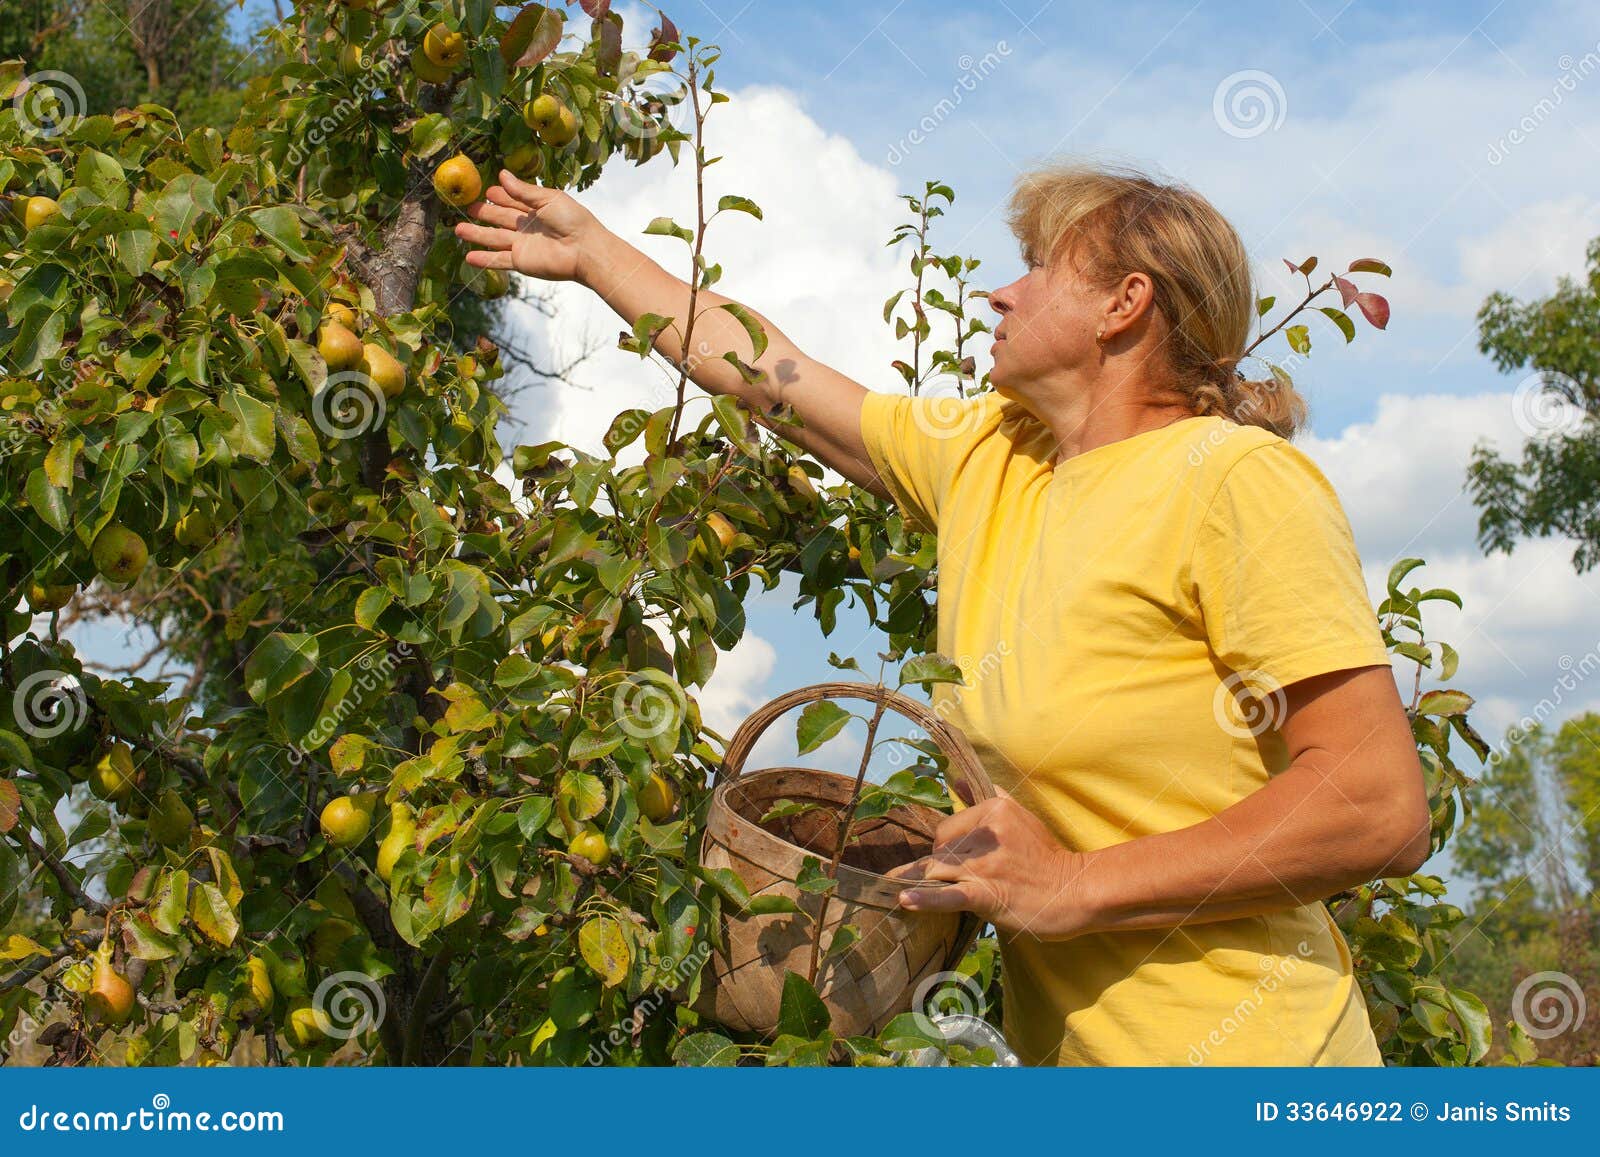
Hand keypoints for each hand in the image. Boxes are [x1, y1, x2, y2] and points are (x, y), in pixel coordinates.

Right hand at [453, 170, 605, 283]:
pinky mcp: (522, 262)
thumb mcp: (548, 198)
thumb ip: (523, 190)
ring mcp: (523, 245)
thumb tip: (502, 175)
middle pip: (500, 218)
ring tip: (457, 230)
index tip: (485, 190)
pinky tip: (468, 257)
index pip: (512, 200)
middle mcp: (527, 227)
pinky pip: (499, 260)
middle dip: (484, 213)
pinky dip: (484, 259)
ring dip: (476, 235)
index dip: (499, 195)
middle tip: (467, 208)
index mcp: (536, 209)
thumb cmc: (573, 220)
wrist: (584, 249)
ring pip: (494, 238)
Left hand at [889, 789, 1094, 940]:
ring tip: (896, 886)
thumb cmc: (1045, 856)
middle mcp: (986, 834)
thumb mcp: (1020, 816)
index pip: (947, 828)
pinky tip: (904, 900)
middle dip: (939, 867)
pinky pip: (948, 895)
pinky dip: (925, 899)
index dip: (946, 847)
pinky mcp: (986, 894)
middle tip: (953, 882)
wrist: (1074, 891)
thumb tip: (958, 780)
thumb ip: (988, 795)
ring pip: (938, 870)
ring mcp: (985, 865)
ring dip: (922, 882)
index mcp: (994, 810)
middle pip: (939, 850)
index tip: (959, 862)